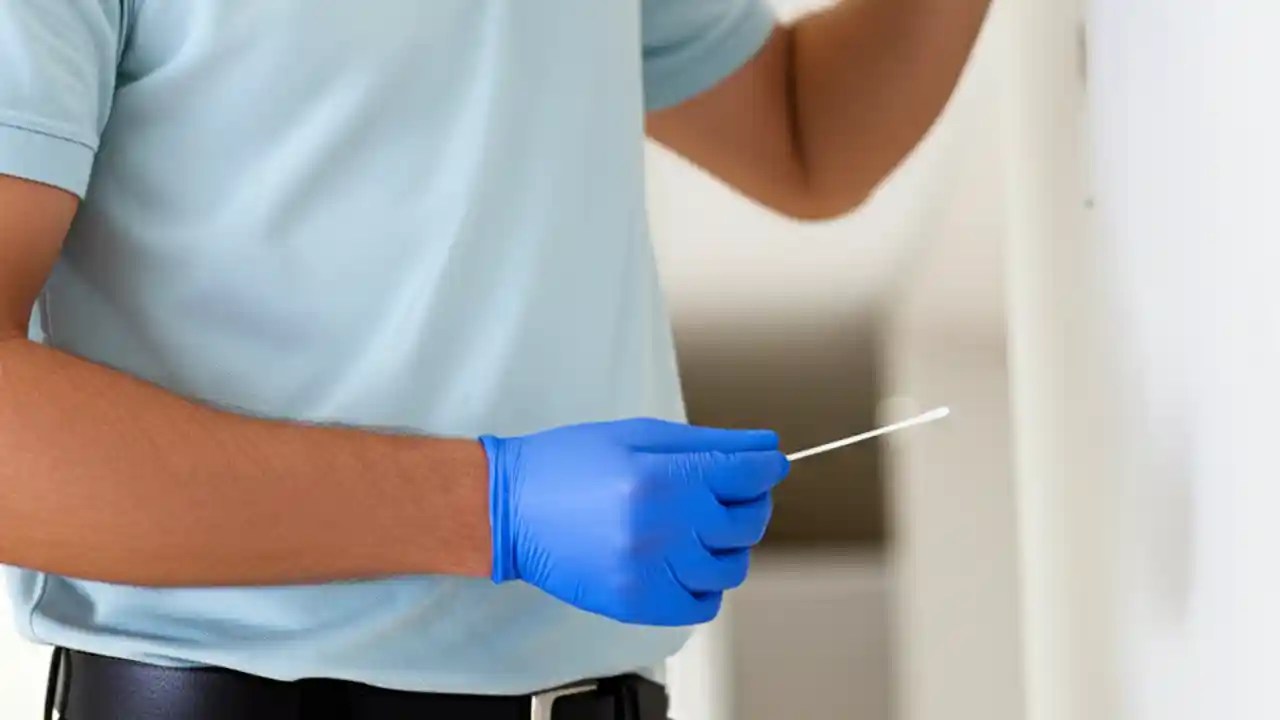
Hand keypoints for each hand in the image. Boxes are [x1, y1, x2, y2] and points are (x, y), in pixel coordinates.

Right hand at [481, 418, 788, 625]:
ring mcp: (650, 570)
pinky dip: (704, 585)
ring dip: (725, 547)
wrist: (509, 509)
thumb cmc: (568, 464)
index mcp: (661, 477)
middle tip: (725, 494)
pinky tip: (683, 561)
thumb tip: (768, 447)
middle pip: (747, 522)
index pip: (748, 475)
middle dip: (749, 503)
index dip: (766, 467)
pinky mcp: (637, 602)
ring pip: (731, 567)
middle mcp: (661, 527)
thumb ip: (709, 444)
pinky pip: (703, 604)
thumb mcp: (639, 435)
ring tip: (695, 529)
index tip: (766, 466)